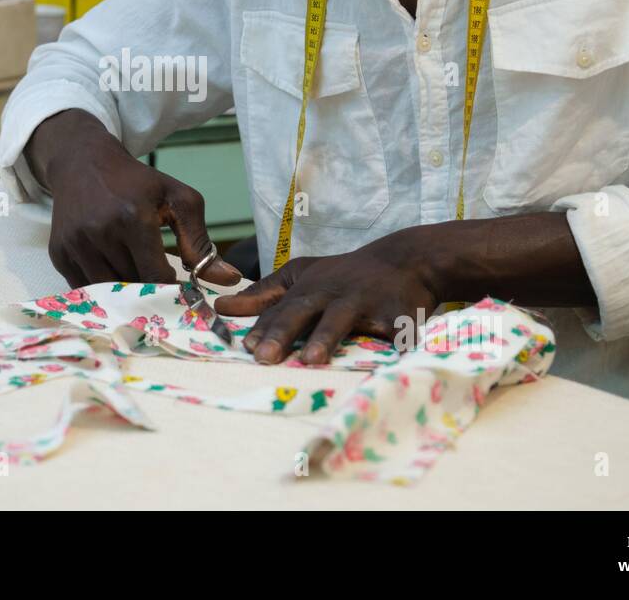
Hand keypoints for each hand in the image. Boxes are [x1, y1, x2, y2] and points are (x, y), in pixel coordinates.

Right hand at [25, 110, 241, 288]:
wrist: (82, 162)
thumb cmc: (137, 181)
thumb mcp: (177, 199)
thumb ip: (202, 242)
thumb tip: (229, 279)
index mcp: (133, 217)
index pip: (156, 276)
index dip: (170, 287)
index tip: (177, 284)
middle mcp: (100, 231)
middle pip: (133, 286)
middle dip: (149, 288)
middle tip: (157, 279)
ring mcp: (76, 244)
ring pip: (109, 291)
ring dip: (125, 288)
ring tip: (134, 269)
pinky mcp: (59, 253)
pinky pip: (85, 288)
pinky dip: (102, 286)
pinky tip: (111, 266)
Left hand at [214, 232, 438, 364]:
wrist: (406, 259)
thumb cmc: (346, 273)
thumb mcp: (303, 275)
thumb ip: (264, 293)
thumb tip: (221, 307)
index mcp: (310, 287)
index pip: (279, 309)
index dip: (262, 327)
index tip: (244, 346)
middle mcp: (333, 293)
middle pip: (303, 311)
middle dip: (282, 333)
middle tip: (263, 357)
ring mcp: (365, 303)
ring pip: (341, 319)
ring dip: (325, 338)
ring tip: (311, 360)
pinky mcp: (397, 315)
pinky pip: (393, 334)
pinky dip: (391, 348)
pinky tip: (386, 369)